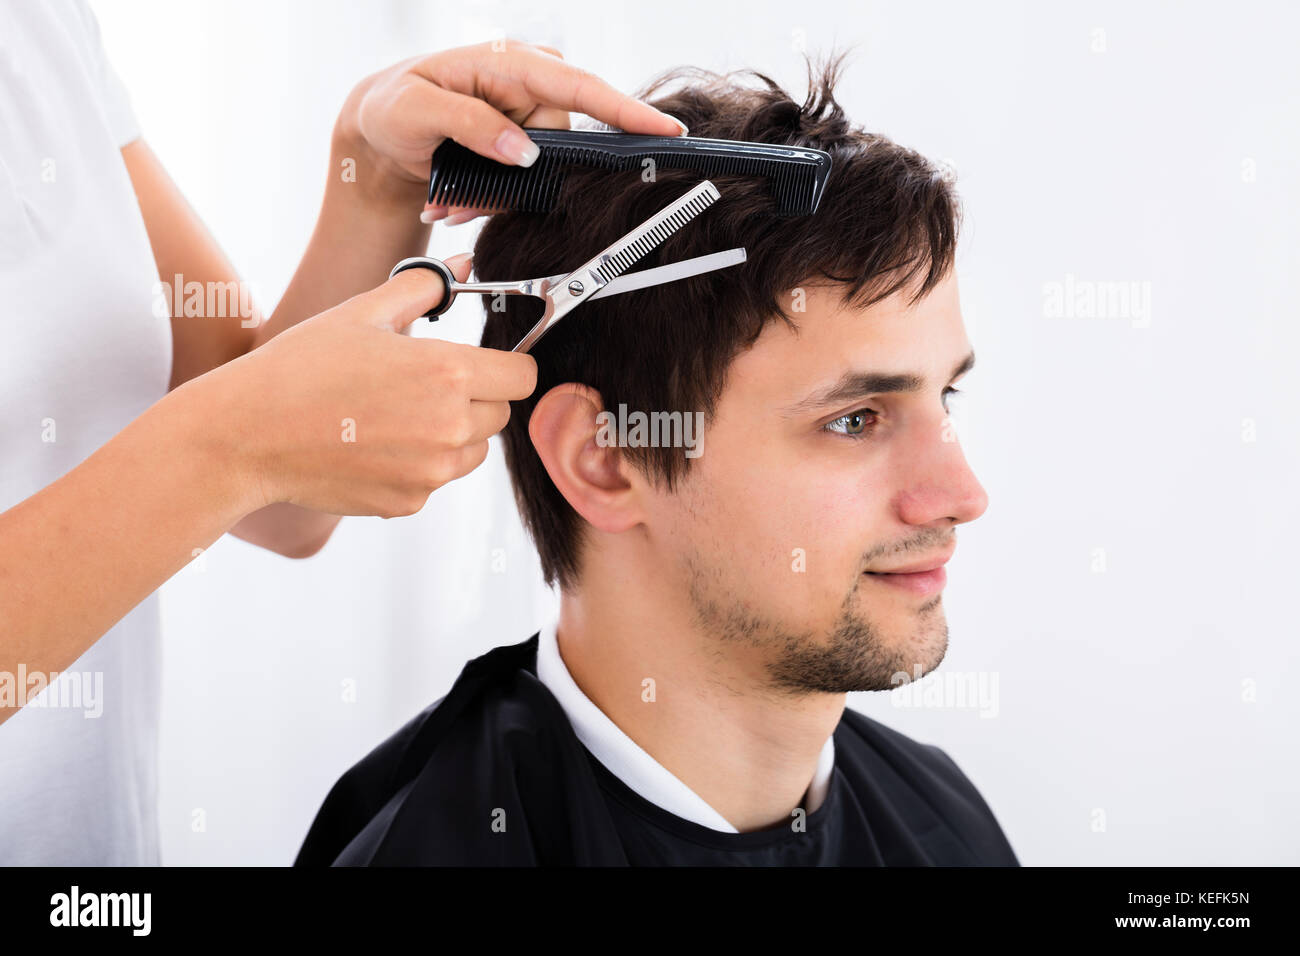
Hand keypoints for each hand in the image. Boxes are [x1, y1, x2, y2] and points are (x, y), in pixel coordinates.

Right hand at [209, 254, 536, 517]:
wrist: (248, 435)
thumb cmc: (301, 367)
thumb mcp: (363, 313)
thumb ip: (425, 287)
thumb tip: (466, 264)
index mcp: (447, 373)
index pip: (523, 376)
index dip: (507, 365)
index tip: (485, 361)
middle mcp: (449, 427)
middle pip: (501, 414)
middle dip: (476, 396)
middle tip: (424, 383)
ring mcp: (431, 472)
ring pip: (474, 450)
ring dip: (453, 433)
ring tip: (396, 414)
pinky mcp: (410, 502)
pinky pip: (437, 478)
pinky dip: (419, 464)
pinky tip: (374, 443)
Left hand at [334, 38, 687, 219]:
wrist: (379, 129)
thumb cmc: (394, 105)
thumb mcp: (418, 110)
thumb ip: (470, 125)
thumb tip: (521, 150)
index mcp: (508, 62)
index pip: (579, 86)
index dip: (626, 111)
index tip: (664, 131)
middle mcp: (527, 86)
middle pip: (559, 144)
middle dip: (519, 179)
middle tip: (464, 196)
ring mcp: (526, 116)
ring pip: (542, 171)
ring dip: (498, 193)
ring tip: (451, 196)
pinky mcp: (520, 144)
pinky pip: (527, 181)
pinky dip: (494, 196)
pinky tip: (458, 196)